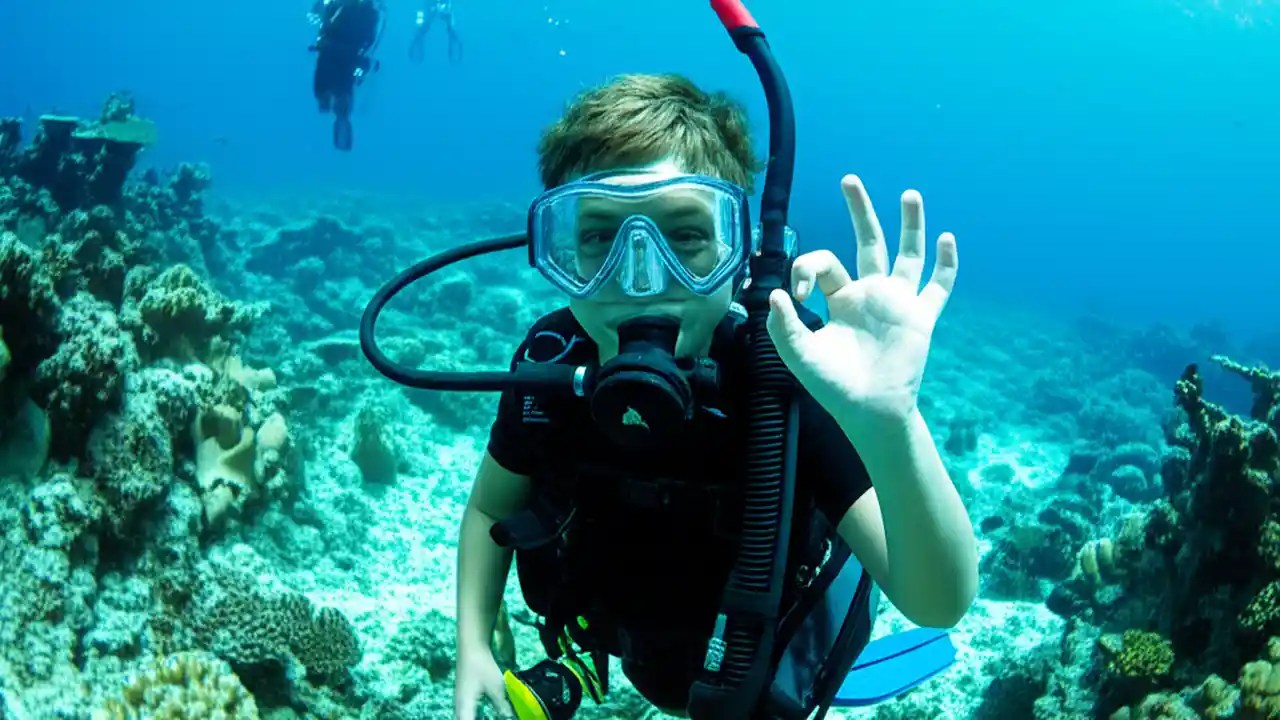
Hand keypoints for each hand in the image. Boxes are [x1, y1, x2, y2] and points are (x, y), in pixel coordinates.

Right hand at [454, 645, 514, 719]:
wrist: (471, 646)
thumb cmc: (482, 666)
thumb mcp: (496, 686)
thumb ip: (502, 704)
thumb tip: (508, 716)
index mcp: (464, 707)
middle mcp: (458, 705)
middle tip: (488, 717)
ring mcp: (459, 699)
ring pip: (463, 716)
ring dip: (472, 718)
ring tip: (484, 716)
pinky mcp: (462, 693)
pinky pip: (465, 711)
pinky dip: (471, 714)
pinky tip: (480, 713)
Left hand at [766, 174, 957, 433]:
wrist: (868, 411)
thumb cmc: (832, 385)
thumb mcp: (800, 354)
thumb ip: (784, 325)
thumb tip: (778, 294)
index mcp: (840, 298)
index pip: (824, 264)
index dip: (806, 268)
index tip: (798, 295)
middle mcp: (870, 293)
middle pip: (867, 241)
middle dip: (859, 210)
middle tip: (849, 179)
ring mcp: (898, 302)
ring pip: (907, 254)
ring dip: (910, 225)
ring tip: (910, 194)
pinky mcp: (921, 317)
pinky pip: (938, 287)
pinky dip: (946, 265)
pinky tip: (948, 239)